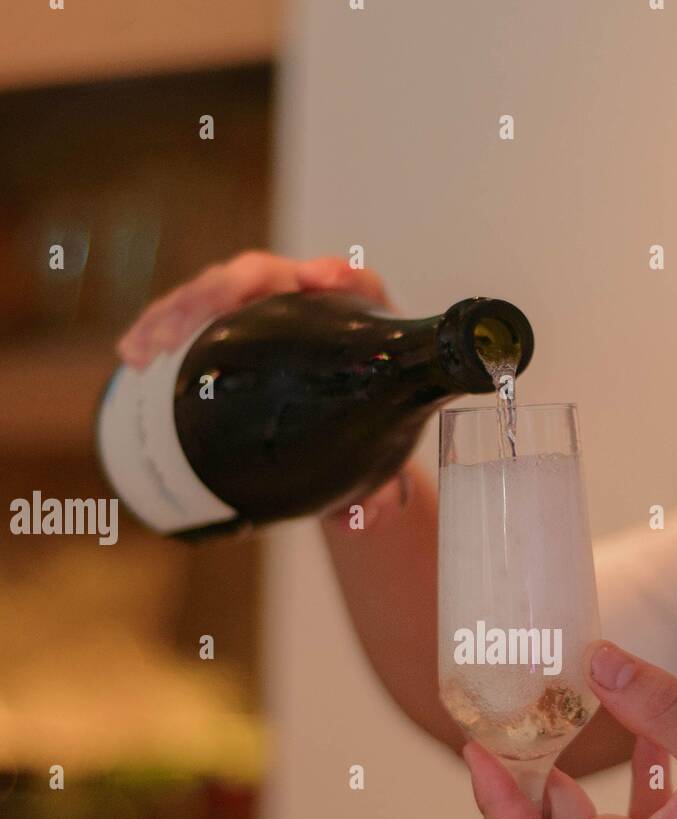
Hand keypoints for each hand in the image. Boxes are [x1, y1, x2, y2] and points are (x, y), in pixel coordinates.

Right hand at [117, 251, 404, 528]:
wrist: (348, 440)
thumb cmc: (368, 441)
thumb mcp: (380, 470)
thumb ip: (379, 497)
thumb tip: (360, 520)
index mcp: (359, 324)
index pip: (356, 286)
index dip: (338, 277)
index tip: (316, 280)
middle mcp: (309, 303)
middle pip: (264, 277)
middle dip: (217, 293)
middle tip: (179, 333)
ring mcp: (264, 308)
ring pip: (216, 290)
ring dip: (173, 310)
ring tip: (141, 351)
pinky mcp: (229, 326)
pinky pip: (191, 314)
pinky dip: (159, 327)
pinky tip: (132, 354)